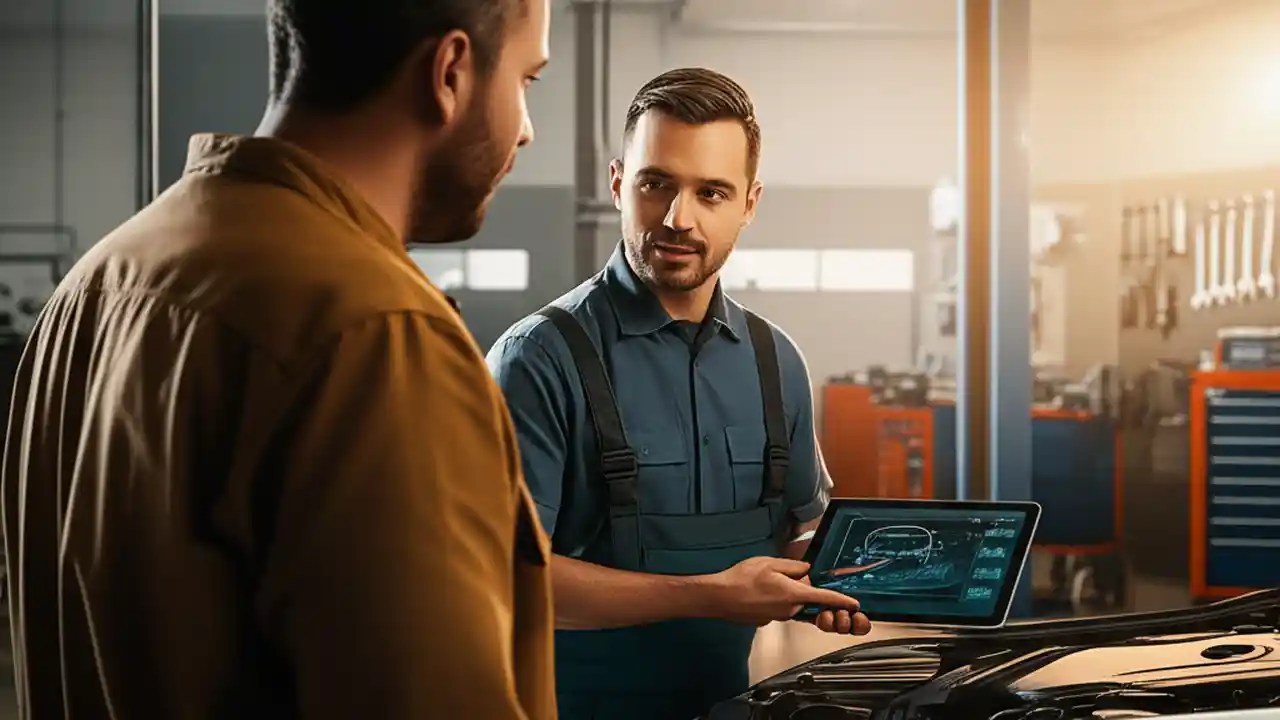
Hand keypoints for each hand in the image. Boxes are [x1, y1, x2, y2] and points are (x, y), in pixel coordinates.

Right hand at [706, 556, 869, 631]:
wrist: (719, 597)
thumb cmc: (742, 579)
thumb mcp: (770, 563)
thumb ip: (793, 567)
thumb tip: (806, 571)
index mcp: (793, 594)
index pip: (824, 598)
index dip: (842, 601)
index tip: (855, 604)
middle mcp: (789, 610)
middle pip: (805, 598)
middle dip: (799, 587)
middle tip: (779, 574)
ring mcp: (778, 617)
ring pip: (791, 603)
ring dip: (784, 592)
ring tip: (763, 581)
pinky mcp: (767, 619)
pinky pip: (778, 608)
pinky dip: (772, 599)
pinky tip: (758, 591)